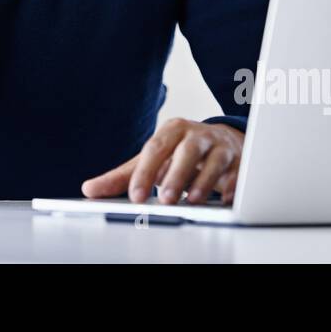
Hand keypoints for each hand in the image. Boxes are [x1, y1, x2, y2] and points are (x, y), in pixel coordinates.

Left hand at [80, 118, 243, 205]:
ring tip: (192, 201)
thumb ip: (122, 176)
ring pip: (215, 160)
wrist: (222, 141)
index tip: (136, 196)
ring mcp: (221, 146)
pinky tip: (223, 199)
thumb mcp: (152, 161)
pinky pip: (239, 171)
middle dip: (176, 175)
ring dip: (203, 182)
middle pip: (186, 151)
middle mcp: (197, 135)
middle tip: (166, 199)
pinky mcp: (241, 160)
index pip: (155, 149)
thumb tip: (89, 189)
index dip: (145, 173)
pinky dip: (232, 185)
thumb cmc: (180, 152)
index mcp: (172, 130)